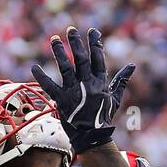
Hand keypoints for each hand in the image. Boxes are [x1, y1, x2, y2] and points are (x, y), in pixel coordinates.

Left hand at [31, 26, 133, 153]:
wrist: (93, 137)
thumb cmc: (103, 117)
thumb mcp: (115, 98)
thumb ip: (122, 80)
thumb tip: (132, 65)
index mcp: (101, 83)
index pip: (98, 59)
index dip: (96, 44)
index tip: (93, 31)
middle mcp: (88, 85)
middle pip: (81, 59)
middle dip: (76, 43)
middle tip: (70, 29)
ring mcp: (74, 92)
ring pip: (66, 67)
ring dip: (59, 52)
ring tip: (54, 39)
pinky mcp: (62, 100)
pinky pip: (50, 86)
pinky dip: (41, 77)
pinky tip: (34, 67)